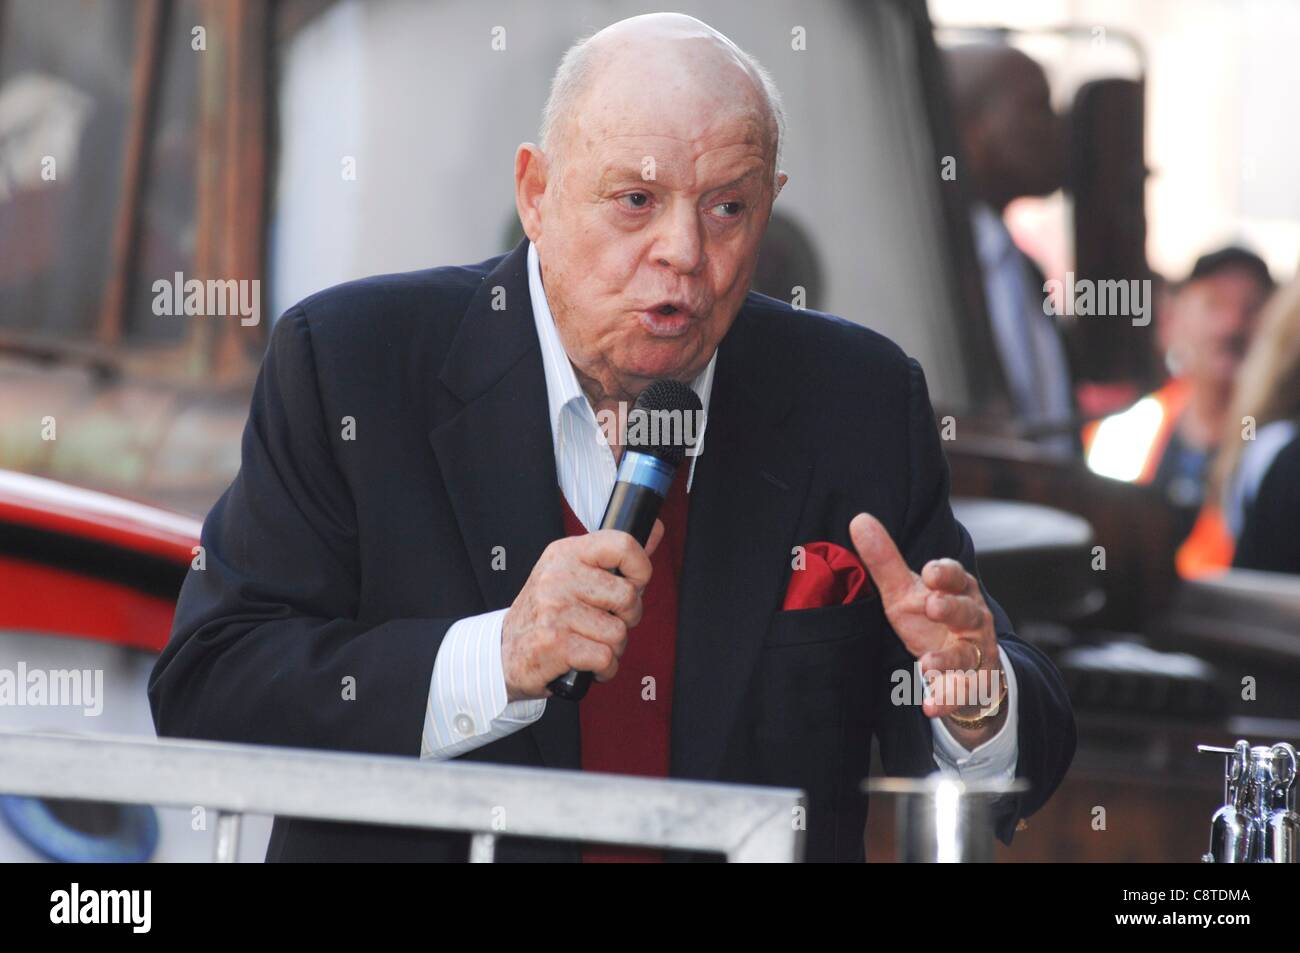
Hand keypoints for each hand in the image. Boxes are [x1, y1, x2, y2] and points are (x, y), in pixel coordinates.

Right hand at [501, 521, 664, 700]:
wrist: (503, 653)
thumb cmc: (546, 614)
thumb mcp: (573, 574)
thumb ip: (616, 556)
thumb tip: (655, 529)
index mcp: (566, 553)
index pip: (622, 544)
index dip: (641, 569)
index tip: (633, 584)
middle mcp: (559, 577)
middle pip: (628, 597)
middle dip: (626, 619)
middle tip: (603, 623)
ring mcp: (555, 610)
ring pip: (619, 633)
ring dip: (612, 648)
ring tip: (588, 644)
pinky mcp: (554, 644)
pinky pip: (605, 658)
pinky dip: (603, 669)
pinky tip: (585, 664)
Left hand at [849, 513, 1003, 732]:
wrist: (964, 664)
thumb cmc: (931, 618)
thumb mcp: (906, 592)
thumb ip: (884, 560)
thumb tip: (859, 520)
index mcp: (957, 589)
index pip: (955, 576)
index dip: (944, 573)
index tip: (928, 572)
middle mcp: (972, 617)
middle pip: (966, 611)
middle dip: (952, 608)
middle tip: (934, 606)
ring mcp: (975, 651)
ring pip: (966, 653)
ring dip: (947, 659)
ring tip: (926, 665)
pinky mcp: (972, 682)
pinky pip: (962, 691)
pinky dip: (948, 698)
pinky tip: (930, 706)